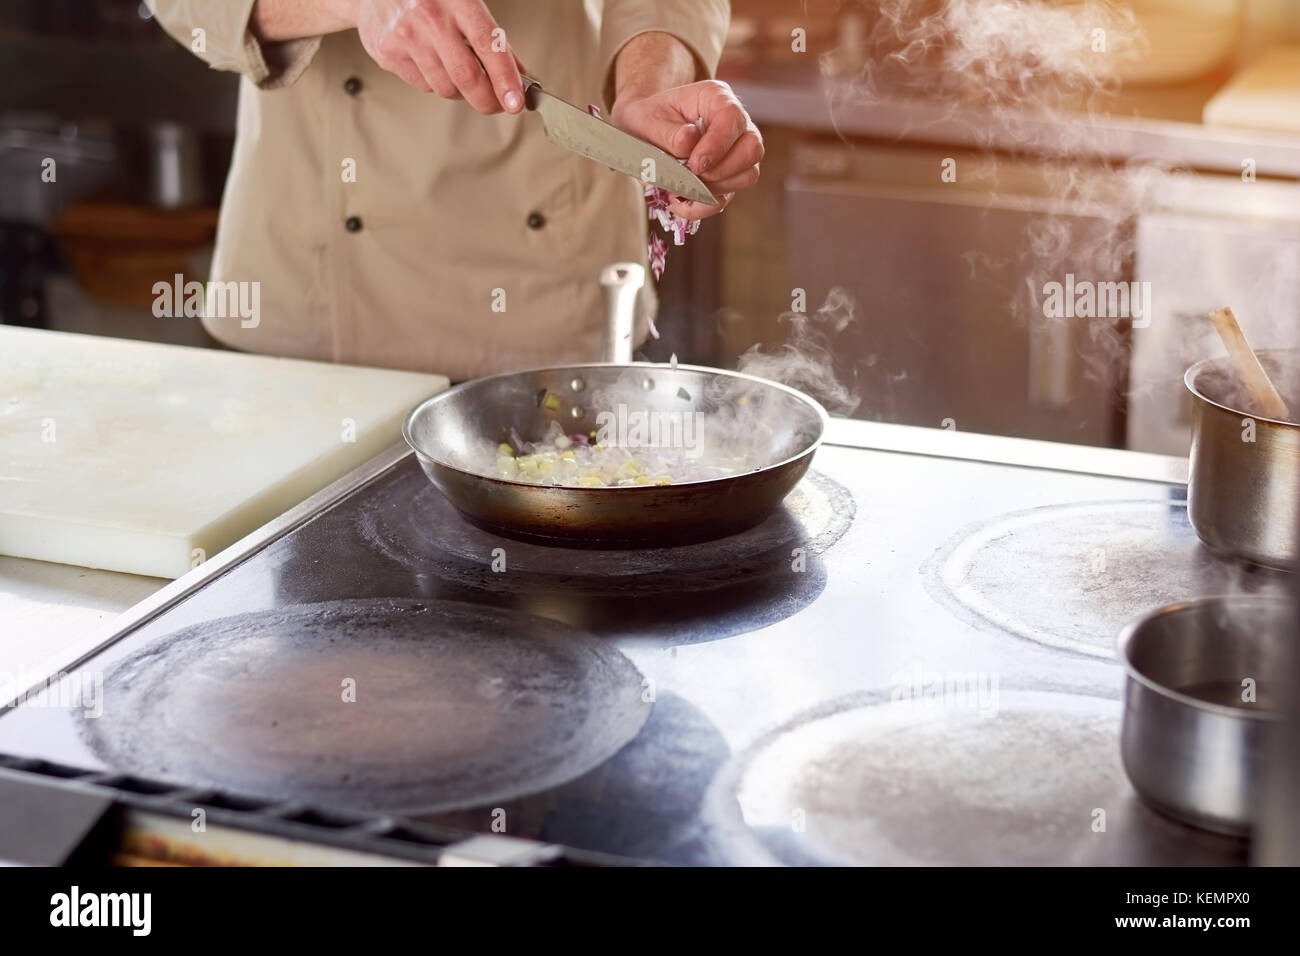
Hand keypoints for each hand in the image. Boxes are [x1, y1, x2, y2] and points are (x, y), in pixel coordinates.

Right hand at [354, 0, 524, 113]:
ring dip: (460, 90)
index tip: (516, 102)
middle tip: (498, 105)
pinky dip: (434, 82)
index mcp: (457, 1)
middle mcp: (430, 18)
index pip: (488, 45)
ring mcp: (406, 37)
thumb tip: (518, 76)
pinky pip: (423, 86)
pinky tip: (432, 63)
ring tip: (457, 70)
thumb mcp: (464, 3)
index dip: (505, 79)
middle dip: (487, 100)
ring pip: (445, 88)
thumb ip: (491, 37)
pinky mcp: (388, 53)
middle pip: (467, 77)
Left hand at [611, 80, 763, 220]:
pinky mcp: (728, 175)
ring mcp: (736, 151)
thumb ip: (668, 132)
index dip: (717, 145)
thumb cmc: (648, 119)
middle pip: (752, 149)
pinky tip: (680, 201)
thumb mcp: (647, 120)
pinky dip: (705, 205)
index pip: (733, 118)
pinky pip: (729, 195)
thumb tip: (690, 142)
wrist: (644, 130)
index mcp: (716, 98)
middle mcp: (735, 124)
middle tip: (692, 175)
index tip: (695, 164)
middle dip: (722, 171)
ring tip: (682, 187)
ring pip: (747, 175)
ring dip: (714, 188)